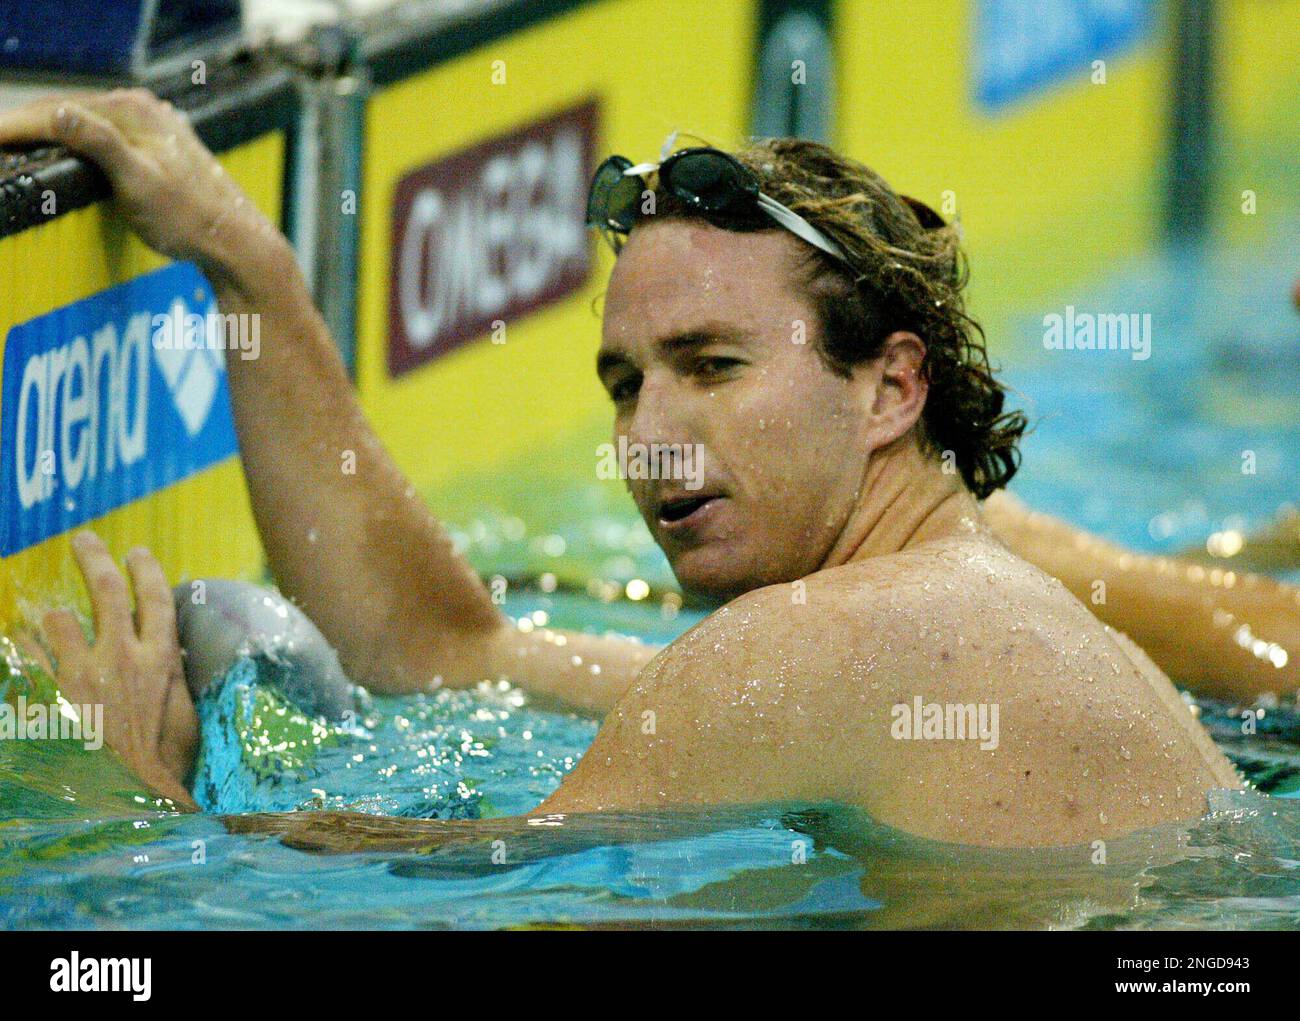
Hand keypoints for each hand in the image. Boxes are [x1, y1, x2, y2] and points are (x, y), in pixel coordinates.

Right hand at [0, 88, 274, 278]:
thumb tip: (58, 112)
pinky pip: (104, 136)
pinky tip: (63, 147)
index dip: (16, 126)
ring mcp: (153, 127)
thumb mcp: (138, 181)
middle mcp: (143, 110)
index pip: (57, 112)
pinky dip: (75, 140)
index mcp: (132, 111)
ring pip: (85, 123)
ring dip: (48, 131)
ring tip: (14, 142)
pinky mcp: (158, 147)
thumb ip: (99, 143)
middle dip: (25, 125)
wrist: (236, 241)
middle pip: (68, 112)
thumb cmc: (189, 218)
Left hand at [18, 532, 198, 810]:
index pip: (156, 598)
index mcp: (159, 659)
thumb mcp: (186, 716)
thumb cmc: (166, 764)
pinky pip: (27, 658)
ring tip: (53, 618)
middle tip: (83, 539)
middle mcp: (120, 656)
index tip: (137, 552)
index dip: (146, 569)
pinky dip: (25, 648)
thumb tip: (170, 658)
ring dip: (56, 617)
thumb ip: (175, 680)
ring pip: (60, 620)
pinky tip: (22, 646)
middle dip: (95, 559)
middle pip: (108, 591)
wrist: (129, 799)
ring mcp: (80, 675)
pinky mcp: (49, 696)